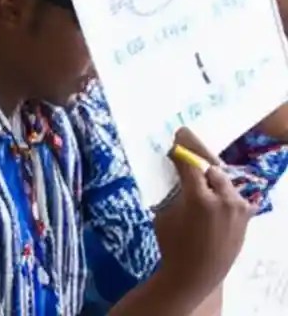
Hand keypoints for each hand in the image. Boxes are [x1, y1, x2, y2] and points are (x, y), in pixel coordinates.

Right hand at [154, 129, 253, 300]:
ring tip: (200, 171)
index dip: (182, 150)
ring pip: (225, 180)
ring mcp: (239, 209)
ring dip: (212, 175)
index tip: (175, 138)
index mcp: (199, 199)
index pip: (191, 164)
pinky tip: (215, 187)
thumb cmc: (173, 244)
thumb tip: (176, 168)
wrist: (196, 273)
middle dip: (198, 156)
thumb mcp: (165, 213)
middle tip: (186, 142)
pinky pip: (235, 195)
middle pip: (212, 167)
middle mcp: (224, 200)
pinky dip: (224, 190)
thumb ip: (175, 189)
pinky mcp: (246, 216)